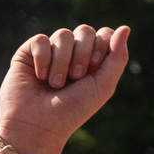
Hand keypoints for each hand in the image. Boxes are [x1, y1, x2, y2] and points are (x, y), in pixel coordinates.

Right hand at [0, 24, 130, 153]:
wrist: (38, 125)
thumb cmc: (72, 110)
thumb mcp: (103, 86)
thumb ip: (118, 57)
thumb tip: (125, 27)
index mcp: (92, 62)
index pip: (104, 34)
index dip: (101, 46)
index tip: (94, 67)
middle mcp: (72, 54)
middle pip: (85, 31)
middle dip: (82, 54)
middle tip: (75, 78)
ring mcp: (50, 52)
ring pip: (63, 34)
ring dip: (62, 62)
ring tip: (55, 84)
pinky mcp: (28, 53)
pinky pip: (40, 40)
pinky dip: (43, 59)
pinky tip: (39, 77)